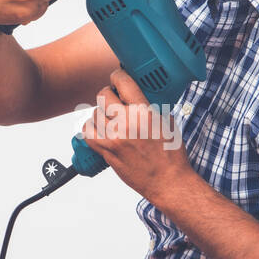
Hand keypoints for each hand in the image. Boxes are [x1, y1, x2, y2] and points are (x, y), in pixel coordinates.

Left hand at [81, 68, 193, 201]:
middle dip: (108, 94)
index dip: (117, 76)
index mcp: (144, 113)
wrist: (167, 182)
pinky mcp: (106, 151)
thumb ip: (152, 107)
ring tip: (110, 118)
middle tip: (113, 99)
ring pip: (94, 113)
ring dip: (101, 113)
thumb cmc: (171, 156)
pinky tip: (99, 128)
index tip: (117, 78)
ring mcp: (114, 138)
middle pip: (103, 95)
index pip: (122, 82)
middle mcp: (127, 123)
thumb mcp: (168, 123)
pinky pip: (87, 132)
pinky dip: (91, 128)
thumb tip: (141, 96)